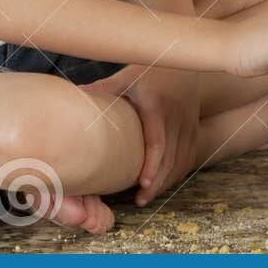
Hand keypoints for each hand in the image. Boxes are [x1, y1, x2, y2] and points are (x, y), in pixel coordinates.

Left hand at [81, 65, 199, 204]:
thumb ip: (103, 90)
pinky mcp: (194, 132)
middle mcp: (178, 117)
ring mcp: (190, 125)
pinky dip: (175, 175)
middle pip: (171, 157)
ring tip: (146, 197)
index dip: (152, 164)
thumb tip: (72, 97)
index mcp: (158, 105)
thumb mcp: (126, 78)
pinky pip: (189, 159)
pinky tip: (160, 184)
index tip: (142, 183)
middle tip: (140, 199)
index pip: (158, 140)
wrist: (183, 67)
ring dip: (166, 182)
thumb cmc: (149, 74)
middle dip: (157, 182)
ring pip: (182, 161)